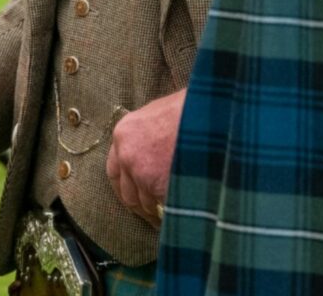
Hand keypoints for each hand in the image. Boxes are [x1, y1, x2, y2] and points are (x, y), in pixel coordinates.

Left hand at [107, 89, 184, 223]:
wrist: (208, 111)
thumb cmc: (190, 107)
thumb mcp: (159, 113)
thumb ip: (147, 134)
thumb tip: (151, 150)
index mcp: (124, 133)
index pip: (114, 170)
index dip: (125, 185)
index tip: (133, 195)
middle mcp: (126, 155)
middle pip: (126, 193)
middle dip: (139, 205)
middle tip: (151, 213)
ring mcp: (142, 173)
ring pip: (145, 203)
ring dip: (156, 211)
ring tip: (170, 214)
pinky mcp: (160, 186)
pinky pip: (164, 205)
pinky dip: (172, 211)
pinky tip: (182, 213)